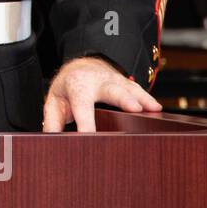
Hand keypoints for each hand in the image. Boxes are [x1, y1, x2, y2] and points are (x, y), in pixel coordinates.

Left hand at [42, 56, 161, 132]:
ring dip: (141, 98)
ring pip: (129, 88)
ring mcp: (114, 80)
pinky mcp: (126, 82)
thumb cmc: (68, 88)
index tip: (89, 138)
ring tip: (152, 109)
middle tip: (133, 109)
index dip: (86, 123)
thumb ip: (53, 121)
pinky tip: (157, 108)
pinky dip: (148, 98)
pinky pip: (138, 89)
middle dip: (123, 99)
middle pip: (111, 90)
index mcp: (77, 87)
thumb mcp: (55, 101)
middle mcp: (97, 81)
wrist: (81, 66)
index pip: (82, 107)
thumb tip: (50, 141)